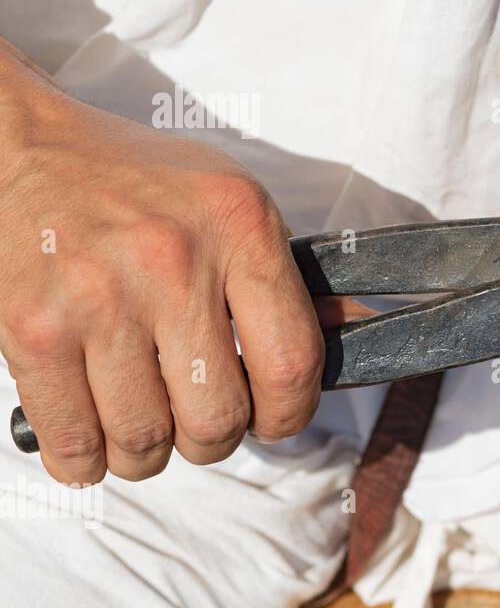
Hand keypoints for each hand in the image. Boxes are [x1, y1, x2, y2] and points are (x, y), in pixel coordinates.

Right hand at [0, 39, 324, 483]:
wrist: (23, 146)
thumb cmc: (137, 181)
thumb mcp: (232, 204)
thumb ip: (289, 274)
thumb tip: (358, 326)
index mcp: (239, 229)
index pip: (292, 362)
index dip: (290, 414)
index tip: (275, 418)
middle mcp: (173, 263)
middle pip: (218, 417)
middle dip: (215, 440)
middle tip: (202, 423)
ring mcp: (97, 298)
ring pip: (145, 439)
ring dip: (150, 454)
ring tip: (147, 428)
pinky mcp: (30, 328)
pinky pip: (72, 440)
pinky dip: (87, 461)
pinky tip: (95, 437)